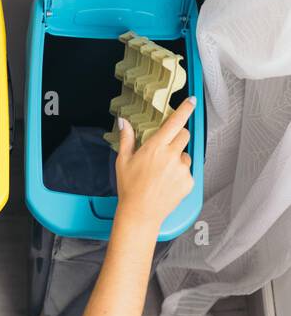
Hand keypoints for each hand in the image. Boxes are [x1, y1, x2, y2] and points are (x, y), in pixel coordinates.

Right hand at [115, 97, 195, 230]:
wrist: (140, 213)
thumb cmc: (130, 188)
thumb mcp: (123, 161)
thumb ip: (127, 139)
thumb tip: (124, 122)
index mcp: (156, 147)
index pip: (175, 122)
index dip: (185, 109)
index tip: (192, 101)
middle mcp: (171, 155)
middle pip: (184, 135)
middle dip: (178, 137)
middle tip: (166, 149)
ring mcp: (182, 169)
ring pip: (186, 155)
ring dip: (178, 159)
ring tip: (163, 173)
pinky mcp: (188, 182)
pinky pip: (188, 172)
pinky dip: (180, 175)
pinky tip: (167, 183)